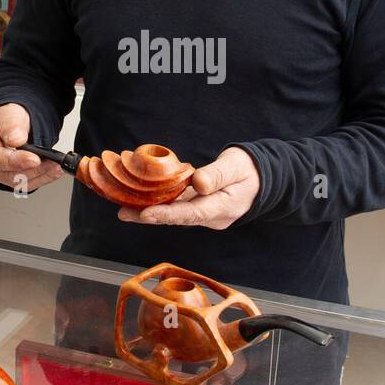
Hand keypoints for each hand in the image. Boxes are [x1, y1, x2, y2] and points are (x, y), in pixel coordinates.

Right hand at [0, 103, 64, 191]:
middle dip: (34, 170)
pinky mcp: (12, 178)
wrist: (10, 121)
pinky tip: (54, 171)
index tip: (34, 159)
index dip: (16, 161)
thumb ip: (10, 125)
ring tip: (56, 166)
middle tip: (52, 162)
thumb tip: (16, 140)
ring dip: (41, 175)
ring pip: (20, 182)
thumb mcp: (8, 113)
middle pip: (9, 174)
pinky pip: (27, 183)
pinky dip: (43, 178)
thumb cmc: (5, 117)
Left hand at [117, 147, 259, 229]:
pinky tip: (139, 202)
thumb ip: (218, 174)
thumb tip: (198, 183)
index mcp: (224, 207)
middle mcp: (211, 216)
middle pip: (178, 218)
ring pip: (175, 214)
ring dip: (149, 212)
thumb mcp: (237, 166)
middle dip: (150, 216)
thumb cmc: (249, 169)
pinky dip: (159, 205)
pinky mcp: (198, 208)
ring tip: (124, 210)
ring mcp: (204, 214)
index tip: (146, 213)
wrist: (260, 178)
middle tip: (124, 213)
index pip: (193, 213)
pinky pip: (177, 208)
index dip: (168, 214)